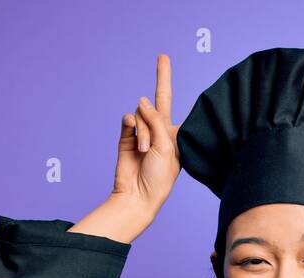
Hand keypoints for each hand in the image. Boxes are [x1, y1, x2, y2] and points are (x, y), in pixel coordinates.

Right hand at [71, 54, 181, 242]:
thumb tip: (142, 100)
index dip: (176, 90)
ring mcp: (142, 133)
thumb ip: (156, 121)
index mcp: (175, 136)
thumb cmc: (160, 177)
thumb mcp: (166, 147)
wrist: (138, 195)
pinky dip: (131, 124)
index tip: (172, 66)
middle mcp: (160, 131)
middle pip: (159, 101)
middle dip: (162, 77)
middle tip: (162, 57)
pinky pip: (129, 120)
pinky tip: (133, 134)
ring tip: (144, 150)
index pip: (176, 108)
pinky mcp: (126, 137)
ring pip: (141, 114)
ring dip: (143, 131)